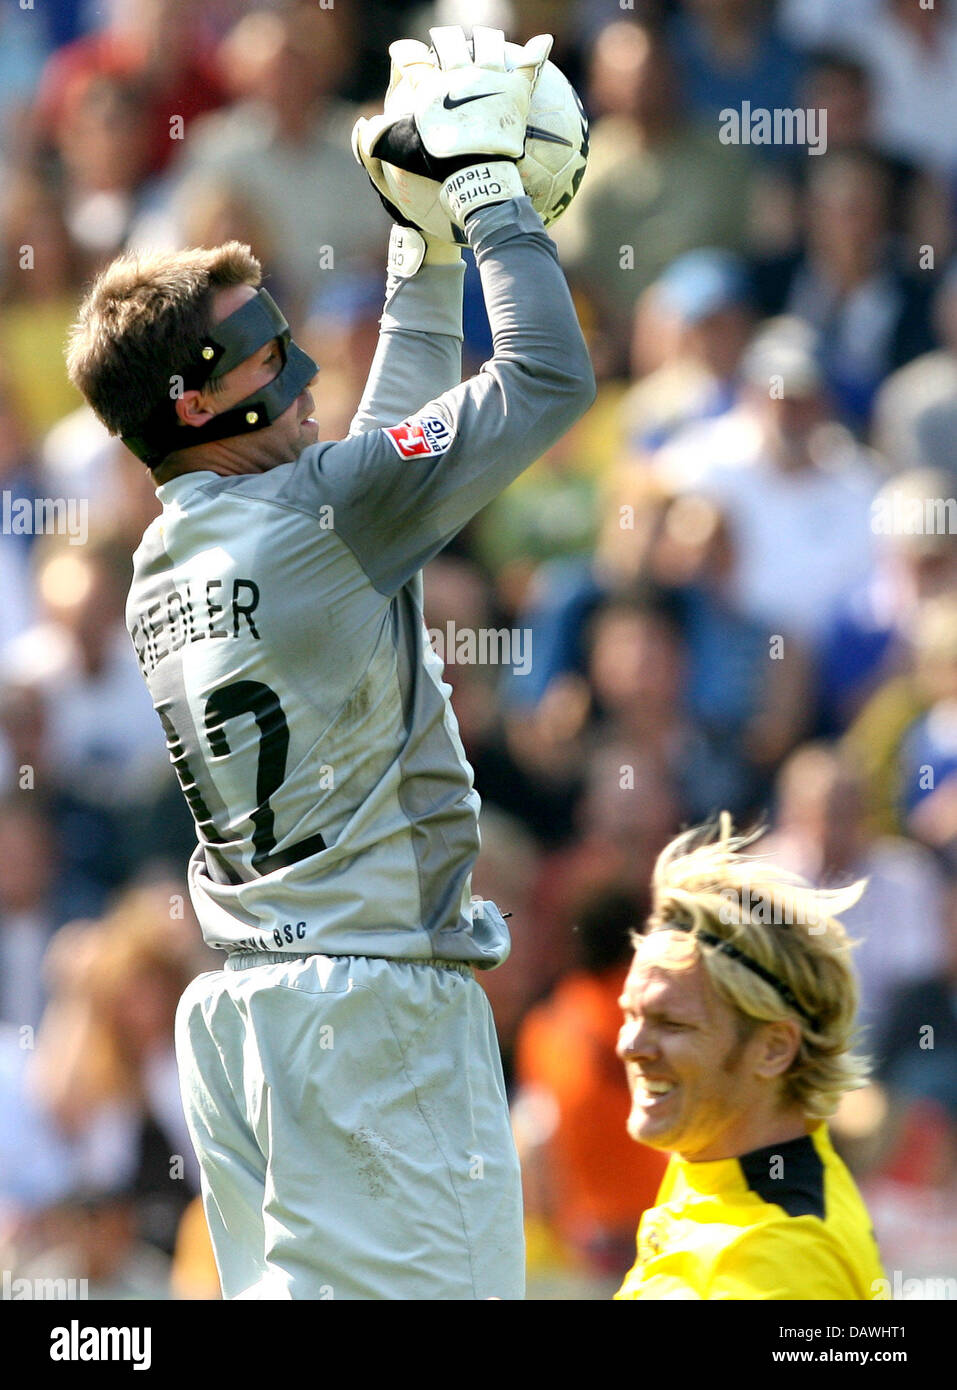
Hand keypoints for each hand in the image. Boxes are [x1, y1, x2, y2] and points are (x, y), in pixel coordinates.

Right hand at [354, 27, 552, 233]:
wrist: (476, 182)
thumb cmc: (437, 174)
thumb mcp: (399, 158)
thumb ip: (376, 141)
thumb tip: (364, 126)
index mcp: (430, 89)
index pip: (412, 61)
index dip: (406, 56)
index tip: (403, 55)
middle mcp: (459, 76)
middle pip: (450, 44)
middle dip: (444, 41)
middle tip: (444, 45)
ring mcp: (490, 80)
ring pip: (488, 45)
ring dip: (484, 40)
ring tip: (485, 41)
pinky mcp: (516, 92)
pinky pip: (530, 67)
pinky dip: (536, 52)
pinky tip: (543, 41)